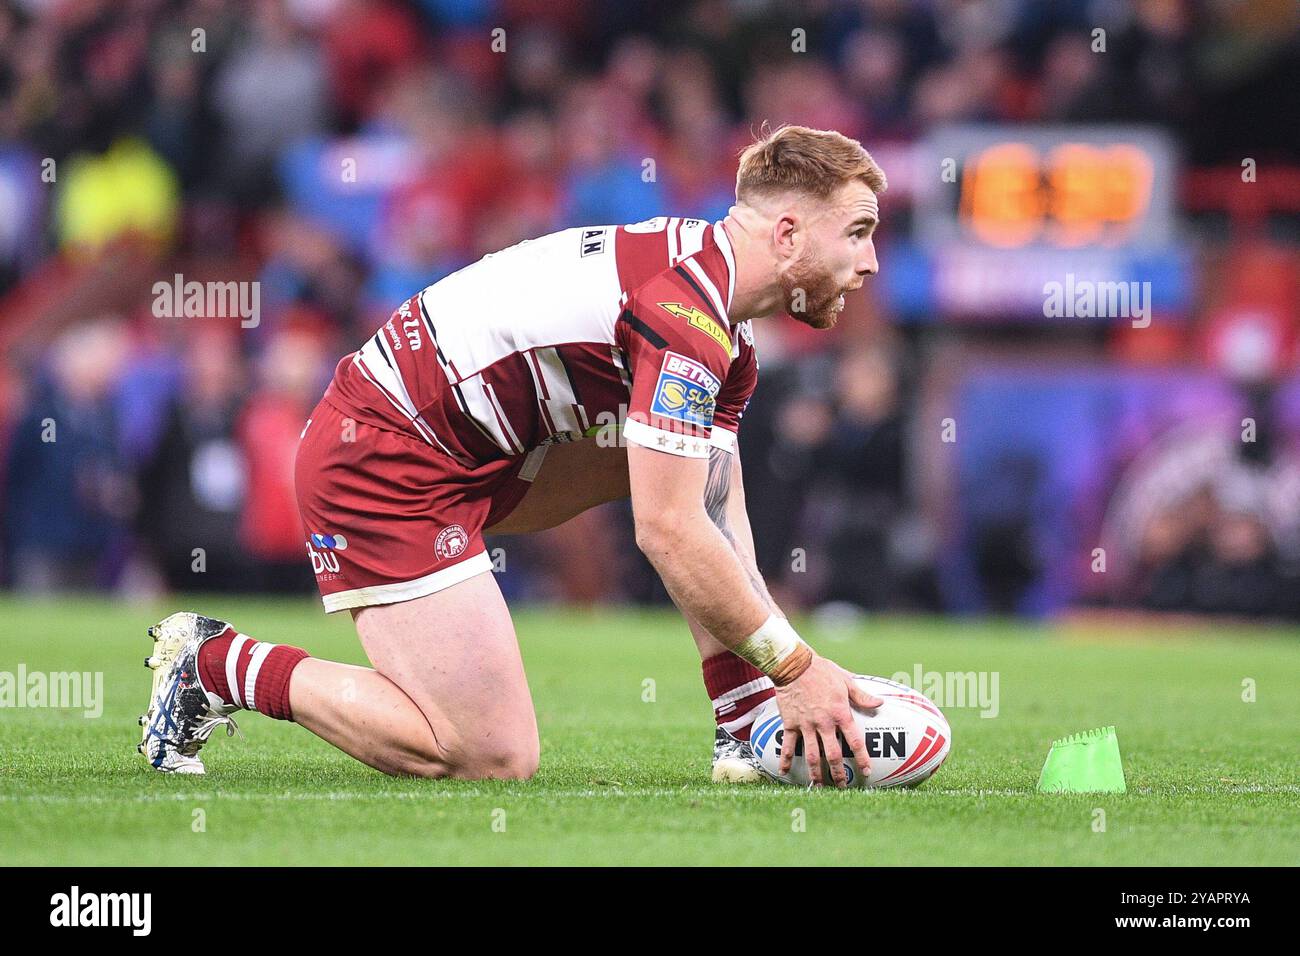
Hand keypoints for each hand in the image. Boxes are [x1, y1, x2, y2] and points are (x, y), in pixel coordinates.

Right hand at [774, 656, 882, 787]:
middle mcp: (824, 723)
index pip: (855, 741)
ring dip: (815, 773)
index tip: (866, 772)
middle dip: (839, 773)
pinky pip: (789, 745)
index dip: (862, 758)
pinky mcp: (790, 723)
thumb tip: (880, 703)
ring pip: (812, 755)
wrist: (794, 665)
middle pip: (833, 755)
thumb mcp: (846, 680)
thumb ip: (862, 696)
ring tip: (818, 786)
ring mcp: (806, 725)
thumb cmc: (822, 670)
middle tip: (842, 786)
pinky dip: (786, 760)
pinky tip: (784, 772)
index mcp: (840, 713)